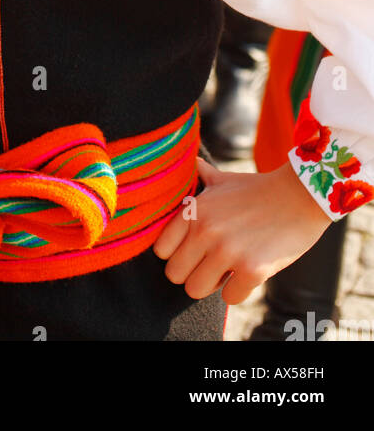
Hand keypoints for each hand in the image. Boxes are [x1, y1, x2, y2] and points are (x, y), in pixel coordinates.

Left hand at [153, 157, 332, 304]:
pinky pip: (229, 298)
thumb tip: (191, 162)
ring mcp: (227, 251)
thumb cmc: (259, 189)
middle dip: (191, 273)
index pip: (160, 250)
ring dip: (212, 285)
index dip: (176, 254)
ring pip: (196, 290)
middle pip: (174, 275)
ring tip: (227, 270)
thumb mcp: (225, 180)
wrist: (300, 196)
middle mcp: (205, 231)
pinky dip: (238, 291)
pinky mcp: (252, 270)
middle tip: (210, 265)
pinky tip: (248, 274)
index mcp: (194, 210)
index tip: (192, 252)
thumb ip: (202, 176)